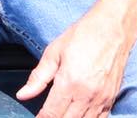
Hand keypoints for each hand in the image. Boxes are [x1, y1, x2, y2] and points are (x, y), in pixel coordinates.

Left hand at [16, 7, 132, 117]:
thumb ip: (38, 77)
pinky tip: (79, 115)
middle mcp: (87, 94)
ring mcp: (101, 98)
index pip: (52, 113)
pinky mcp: (111, 98)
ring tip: (60, 114)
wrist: (113, 27)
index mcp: (70, 82)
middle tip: (47, 115)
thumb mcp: (54, 51)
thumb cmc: (84, 35)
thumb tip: (23, 94)